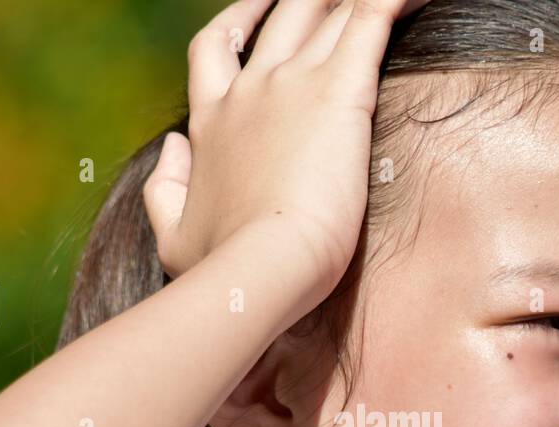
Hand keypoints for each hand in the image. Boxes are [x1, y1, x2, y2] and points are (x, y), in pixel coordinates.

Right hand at [143, 0, 433, 300]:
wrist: (260, 267)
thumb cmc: (220, 267)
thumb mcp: (172, 234)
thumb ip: (165, 187)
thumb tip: (173, 146)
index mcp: (211, 121)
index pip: (217, 49)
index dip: (238, 22)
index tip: (254, 13)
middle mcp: (249, 90)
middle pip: (281, 17)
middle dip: (309, 3)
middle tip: (331, 5)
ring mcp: (292, 84)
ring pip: (325, 11)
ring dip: (348, 4)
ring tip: (383, 3)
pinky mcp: (339, 90)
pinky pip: (373, 17)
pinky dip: (393, 1)